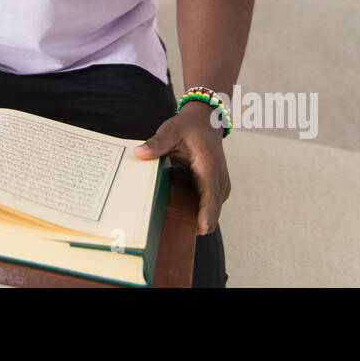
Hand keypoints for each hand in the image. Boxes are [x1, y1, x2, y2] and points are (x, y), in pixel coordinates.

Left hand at [132, 101, 230, 235]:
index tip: (200, 228)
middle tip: (177, 238)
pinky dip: (199, 213)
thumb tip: (140, 153)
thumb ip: (156, 144)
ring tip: (177, 233)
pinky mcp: (216, 189)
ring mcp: (220, 186)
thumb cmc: (189, 127)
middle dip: (199, 223)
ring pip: (212, 211)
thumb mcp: (171, 131)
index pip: (210, 194)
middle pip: (212, 209)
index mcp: (209, 167)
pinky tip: (181, 220)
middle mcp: (219, 179)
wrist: (207, 121)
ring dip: (199, 220)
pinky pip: (209, 206)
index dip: (205, 212)